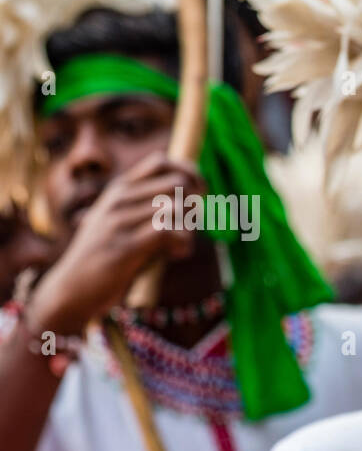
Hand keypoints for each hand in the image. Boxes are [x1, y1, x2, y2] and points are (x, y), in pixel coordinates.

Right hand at [27, 152, 203, 333]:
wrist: (72, 289)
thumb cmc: (107, 258)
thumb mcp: (124, 225)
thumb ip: (149, 209)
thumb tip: (194, 201)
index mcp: (119, 190)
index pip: (160, 161)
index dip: (189, 172)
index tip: (200, 192)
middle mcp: (118, 199)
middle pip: (177, 183)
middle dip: (194, 206)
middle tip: (186, 230)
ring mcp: (119, 221)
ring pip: (176, 208)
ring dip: (189, 230)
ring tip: (178, 247)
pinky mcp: (125, 246)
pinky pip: (168, 232)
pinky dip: (182, 245)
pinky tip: (176, 256)